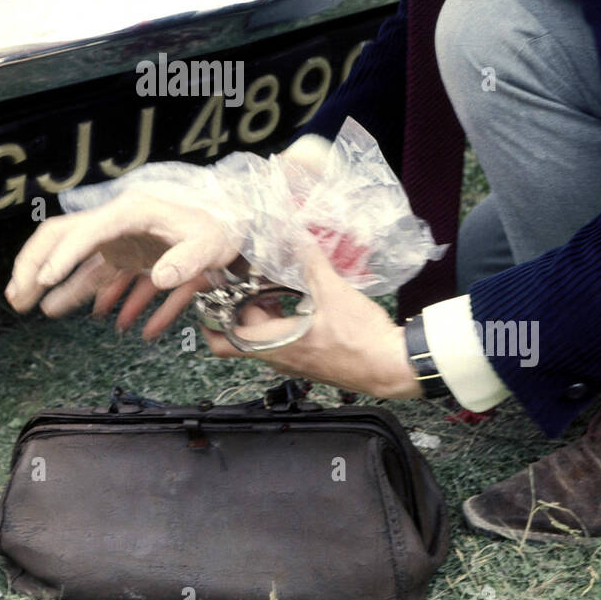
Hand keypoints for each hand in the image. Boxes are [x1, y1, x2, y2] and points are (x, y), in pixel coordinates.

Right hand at [4, 190, 243, 337]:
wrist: (235, 222)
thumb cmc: (223, 227)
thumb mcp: (210, 243)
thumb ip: (187, 260)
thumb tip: (161, 276)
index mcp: (132, 211)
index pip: (87, 231)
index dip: (64, 256)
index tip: (46, 280)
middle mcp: (118, 222)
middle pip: (64, 237)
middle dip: (36, 264)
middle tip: (16, 295)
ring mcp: (120, 240)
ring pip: (75, 258)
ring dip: (50, 282)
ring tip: (27, 307)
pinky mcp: (127, 256)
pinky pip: (99, 276)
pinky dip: (85, 294)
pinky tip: (77, 312)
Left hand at [199, 243, 422, 399]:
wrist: (391, 365)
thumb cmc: (361, 339)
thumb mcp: (332, 291)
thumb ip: (309, 260)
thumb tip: (295, 234)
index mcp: (274, 344)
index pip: (223, 339)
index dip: (209, 316)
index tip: (208, 292)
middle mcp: (278, 356)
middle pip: (241, 332)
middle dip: (236, 305)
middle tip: (236, 278)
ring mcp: (293, 359)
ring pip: (261, 335)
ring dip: (259, 310)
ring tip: (264, 281)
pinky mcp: (309, 358)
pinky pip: (281, 338)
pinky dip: (278, 317)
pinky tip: (293, 295)